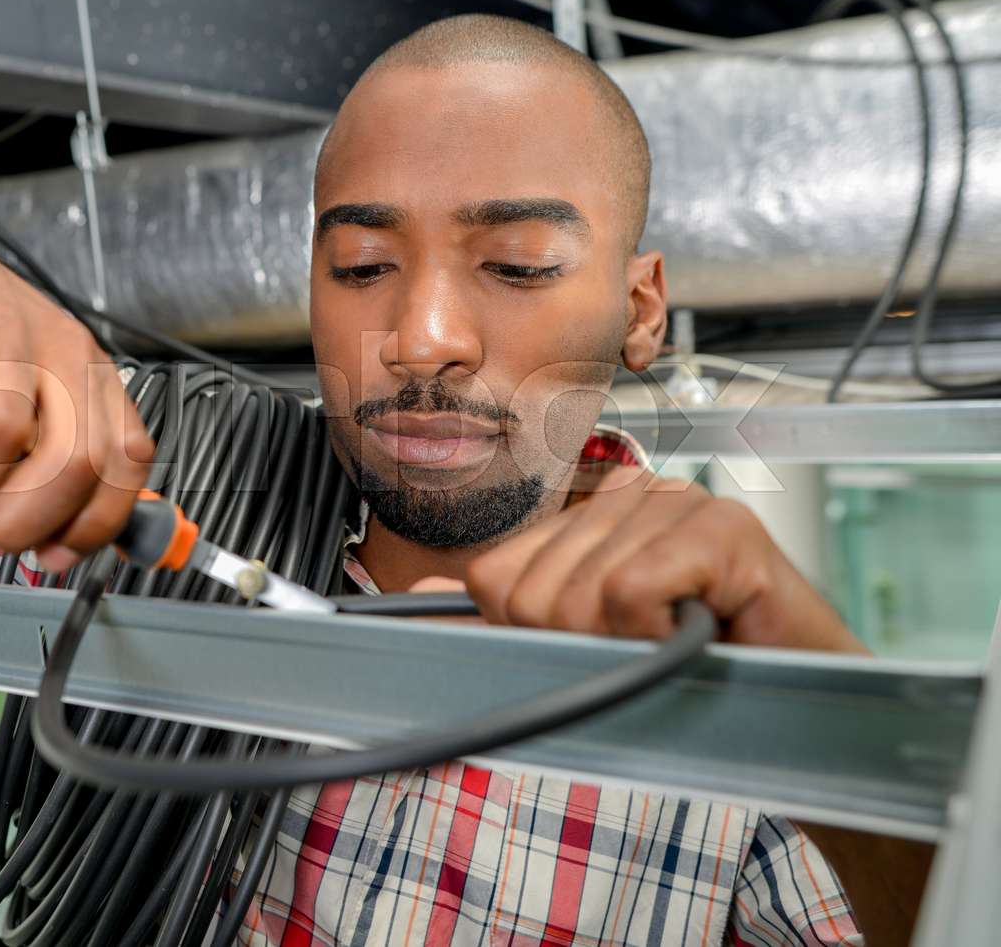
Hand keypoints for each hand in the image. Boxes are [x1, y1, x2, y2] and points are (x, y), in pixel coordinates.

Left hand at [427, 467, 863, 652]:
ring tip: (675, 646)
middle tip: (639, 652)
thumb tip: (411, 599)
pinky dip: (656, 633)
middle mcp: (631, 496)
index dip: (532, 632)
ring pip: (580, 596)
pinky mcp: (724, 529)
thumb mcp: (576, 647)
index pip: (498, 573)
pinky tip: (699, 632)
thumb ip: (497, 619)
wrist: (795, 711)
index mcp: (592, 515)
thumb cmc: (688, 676)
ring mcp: (680, 505)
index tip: (591, 647)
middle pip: (531, 591)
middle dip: (577, 646)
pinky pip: (631, 592)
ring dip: (624, 647)